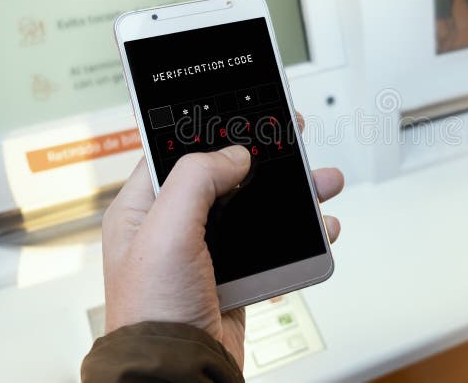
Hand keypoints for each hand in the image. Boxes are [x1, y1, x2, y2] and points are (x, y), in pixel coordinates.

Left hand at [101, 117, 343, 368]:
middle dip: (265, 157)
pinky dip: (299, 235)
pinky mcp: (234, 275)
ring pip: (256, 208)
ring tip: (322, 182)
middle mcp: (176, 226)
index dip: (214, 129)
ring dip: (292, 194)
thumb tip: (234, 155)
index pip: (180, 150)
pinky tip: (319, 229)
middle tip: (292, 136)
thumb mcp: (166, 233)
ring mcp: (208, 251)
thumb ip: (197, 180)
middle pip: (227, 175)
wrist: (178, 375)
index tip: (245, 111)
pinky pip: (271, 244)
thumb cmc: (152, 314)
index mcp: (145, 207)